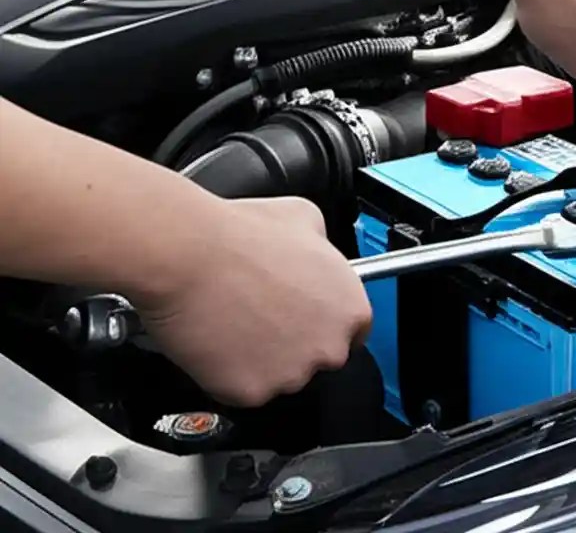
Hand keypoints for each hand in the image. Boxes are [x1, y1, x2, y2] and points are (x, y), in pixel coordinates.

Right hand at [133, 197, 371, 407]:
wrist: (186, 254)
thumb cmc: (238, 234)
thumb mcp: (303, 218)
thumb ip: (322, 245)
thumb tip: (316, 247)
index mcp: (350, 308)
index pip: (353, 331)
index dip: (324, 322)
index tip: (303, 318)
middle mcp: (329, 347)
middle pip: (319, 357)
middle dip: (295, 343)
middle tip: (261, 317)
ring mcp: (291, 374)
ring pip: (281, 377)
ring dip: (261, 360)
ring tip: (234, 322)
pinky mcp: (252, 392)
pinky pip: (243, 390)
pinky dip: (227, 374)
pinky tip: (216, 341)